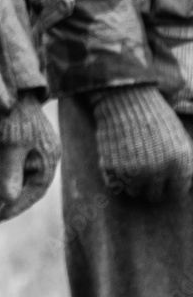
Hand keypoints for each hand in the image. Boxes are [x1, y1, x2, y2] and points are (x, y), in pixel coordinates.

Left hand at [0, 94, 60, 222]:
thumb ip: (10, 171)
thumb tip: (8, 200)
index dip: (15, 207)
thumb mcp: (12, 142)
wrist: (7, 85)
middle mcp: (42, 158)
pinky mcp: (17, 147)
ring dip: (0, 194)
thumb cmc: (12, 113)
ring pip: (16, 180)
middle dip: (6, 204)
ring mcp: (30, 152)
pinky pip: (9, 171)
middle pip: (24, 189)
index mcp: (48, 160)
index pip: (33, 192)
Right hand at [92, 86, 192, 201]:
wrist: (125, 99)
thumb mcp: (179, 140)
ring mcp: (133, 171)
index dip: (170, 186)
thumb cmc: (155, 118)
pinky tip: (117, 160)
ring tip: (130, 163)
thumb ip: (186, 165)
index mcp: (180, 164)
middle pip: (154, 196)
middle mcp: (158, 171)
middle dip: (151, 186)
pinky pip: (114, 185)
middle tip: (144, 171)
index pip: (177, 193)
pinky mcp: (112, 168)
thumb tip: (188, 188)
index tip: (163, 179)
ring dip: (132, 182)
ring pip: (134, 192)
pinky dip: (115, 176)